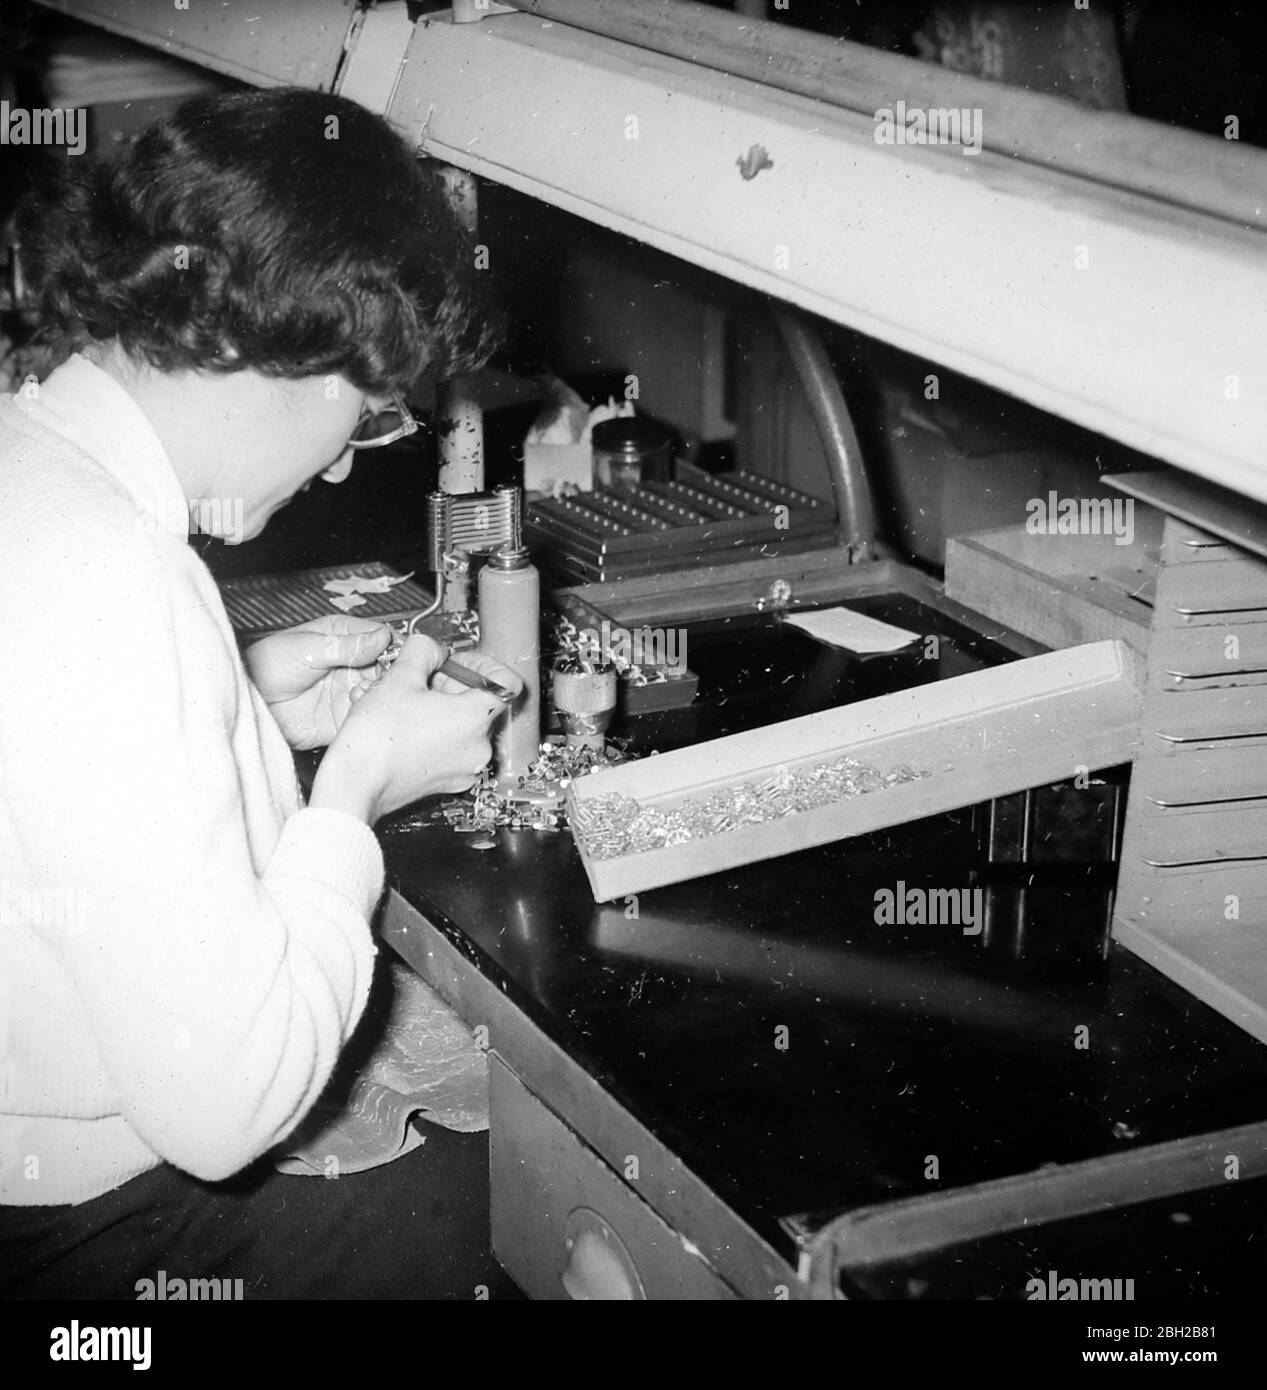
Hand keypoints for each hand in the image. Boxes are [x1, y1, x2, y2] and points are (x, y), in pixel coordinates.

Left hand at [244, 616, 391, 750]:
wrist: (249, 701)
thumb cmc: (267, 665)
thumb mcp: (308, 647)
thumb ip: (347, 645)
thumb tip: (382, 637)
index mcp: (342, 637)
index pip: (381, 637)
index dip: (392, 646)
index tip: (396, 654)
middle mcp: (350, 664)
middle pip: (387, 667)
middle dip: (390, 672)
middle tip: (384, 676)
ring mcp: (348, 691)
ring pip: (381, 692)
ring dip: (379, 694)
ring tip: (366, 693)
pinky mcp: (343, 717)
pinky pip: (367, 717)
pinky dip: (369, 715)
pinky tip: (358, 709)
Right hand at [310, 635, 523, 822]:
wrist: (355, 785)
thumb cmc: (377, 738)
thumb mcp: (399, 676)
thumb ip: (424, 651)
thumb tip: (433, 649)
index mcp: (475, 719)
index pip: (507, 683)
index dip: (483, 665)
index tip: (459, 662)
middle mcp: (478, 747)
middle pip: (477, 702)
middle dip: (446, 682)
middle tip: (418, 677)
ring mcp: (464, 768)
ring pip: (458, 723)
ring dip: (431, 704)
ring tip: (398, 698)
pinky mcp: (446, 781)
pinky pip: (446, 745)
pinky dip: (427, 728)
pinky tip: (396, 720)